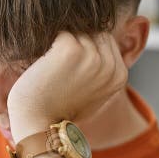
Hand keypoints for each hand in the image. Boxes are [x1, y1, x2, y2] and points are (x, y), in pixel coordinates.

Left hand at [7, 32, 127, 140]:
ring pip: (77, 31)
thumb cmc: (59, 111)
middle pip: (94, 32)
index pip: (106, 40)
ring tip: (51, 68)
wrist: (38, 126)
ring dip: (61, 44)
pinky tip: (43, 65)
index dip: (86, 48)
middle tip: (57, 66)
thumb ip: (101, 71)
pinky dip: (49, 44)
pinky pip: (60, 32)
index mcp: (120, 76)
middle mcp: (110, 65)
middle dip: (75, 42)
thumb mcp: (92, 94)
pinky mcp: (70, 49)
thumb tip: (97, 40)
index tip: (69, 67)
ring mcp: (91, 56)